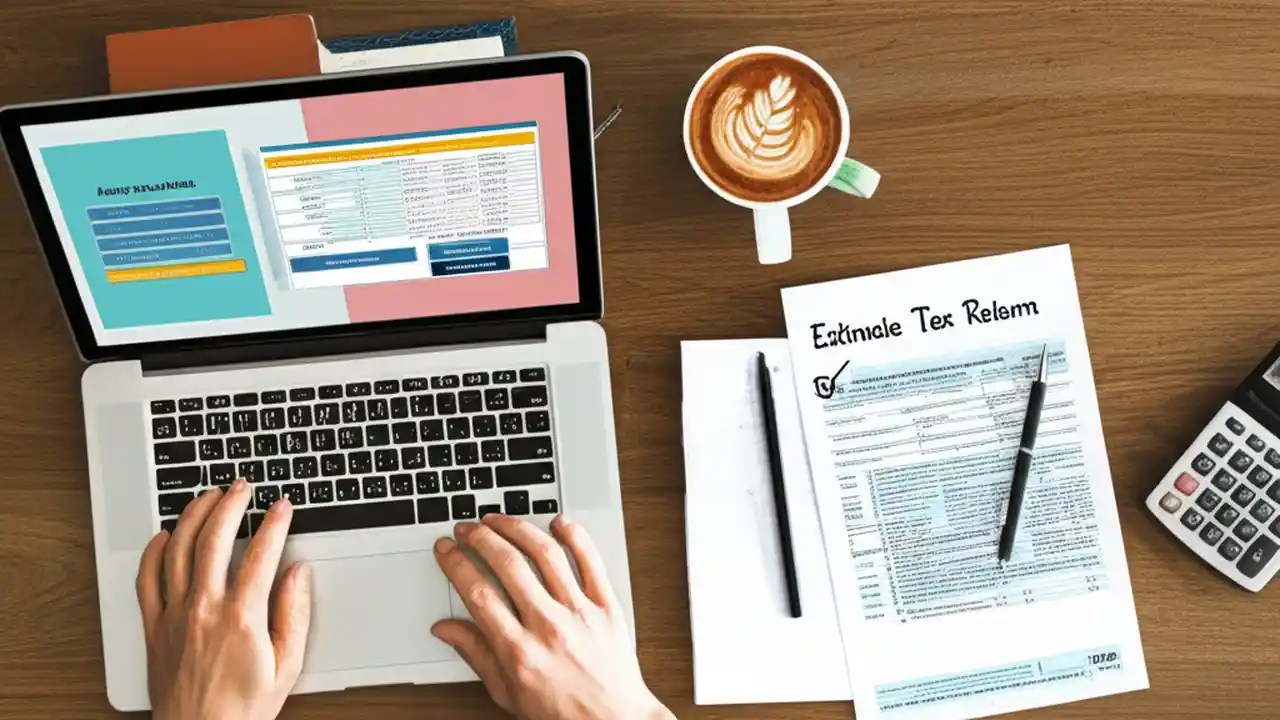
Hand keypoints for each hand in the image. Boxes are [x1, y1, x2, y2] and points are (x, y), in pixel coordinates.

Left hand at [136, 479, 312, 719]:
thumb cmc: (243, 710)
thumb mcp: (287, 666)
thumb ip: (295, 614)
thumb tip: (298, 574)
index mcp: (242, 618)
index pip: (261, 553)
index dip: (275, 523)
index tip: (282, 507)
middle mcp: (205, 609)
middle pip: (215, 539)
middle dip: (231, 504)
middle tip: (243, 487)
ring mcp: (175, 615)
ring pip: (180, 550)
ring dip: (194, 516)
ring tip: (208, 496)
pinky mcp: (154, 627)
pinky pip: (147, 579)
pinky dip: (154, 551)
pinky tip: (166, 535)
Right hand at [433, 515, 672, 719]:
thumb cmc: (562, 715)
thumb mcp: (507, 694)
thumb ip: (476, 655)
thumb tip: (445, 629)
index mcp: (519, 651)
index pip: (477, 593)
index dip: (455, 564)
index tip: (446, 550)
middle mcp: (549, 627)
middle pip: (507, 564)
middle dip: (480, 538)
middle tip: (467, 528)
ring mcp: (580, 613)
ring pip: (546, 554)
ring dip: (518, 528)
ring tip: (500, 519)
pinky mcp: (607, 607)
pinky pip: (591, 561)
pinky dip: (575, 536)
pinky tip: (559, 522)